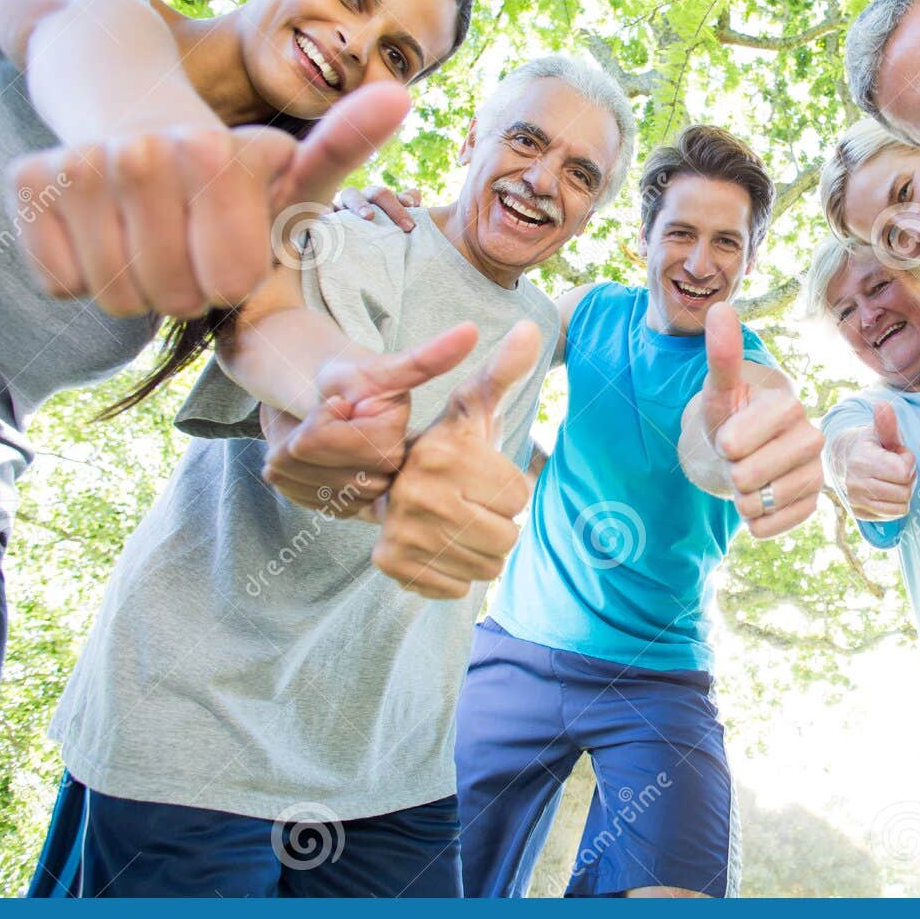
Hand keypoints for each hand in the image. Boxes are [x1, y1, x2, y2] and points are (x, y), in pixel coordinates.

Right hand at [13, 82, 410, 317]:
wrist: (131, 115)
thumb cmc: (227, 171)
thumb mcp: (289, 168)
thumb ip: (344, 143)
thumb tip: (402, 94)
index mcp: (216, 154)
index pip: (231, 282)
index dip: (233, 280)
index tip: (232, 244)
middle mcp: (146, 151)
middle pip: (172, 295)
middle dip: (186, 289)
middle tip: (187, 247)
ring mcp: (82, 164)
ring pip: (114, 294)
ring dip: (136, 286)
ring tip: (149, 240)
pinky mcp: (28, 181)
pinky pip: (61, 281)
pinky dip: (81, 276)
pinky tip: (102, 234)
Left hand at [258, 322, 479, 515]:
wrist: (329, 401)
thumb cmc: (356, 381)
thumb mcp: (384, 368)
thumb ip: (427, 358)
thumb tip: (471, 331)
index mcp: (402, 453)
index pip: (344, 442)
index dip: (328, 416)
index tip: (342, 403)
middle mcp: (387, 485)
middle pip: (313, 459)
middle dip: (305, 430)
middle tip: (323, 416)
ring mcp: (356, 503)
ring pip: (293, 473)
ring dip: (289, 446)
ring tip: (312, 432)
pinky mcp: (329, 509)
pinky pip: (284, 486)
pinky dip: (283, 463)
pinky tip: (304, 454)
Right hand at [371, 321, 542, 598]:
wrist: (401, 480)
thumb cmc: (453, 442)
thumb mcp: (477, 404)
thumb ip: (504, 370)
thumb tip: (528, 329)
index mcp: (442, 454)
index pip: (519, 499)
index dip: (511, 490)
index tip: (483, 476)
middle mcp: (415, 494)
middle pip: (507, 538)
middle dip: (501, 523)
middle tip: (475, 504)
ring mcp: (399, 532)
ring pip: (486, 568)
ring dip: (483, 551)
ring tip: (460, 523)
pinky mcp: (391, 565)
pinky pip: (456, 589)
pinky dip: (456, 575)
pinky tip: (440, 547)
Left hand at [700, 303, 824, 537]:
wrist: (743, 450)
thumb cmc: (730, 415)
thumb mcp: (720, 388)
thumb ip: (722, 354)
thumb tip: (719, 308)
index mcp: (789, 405)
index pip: (736, 442)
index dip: (723, 442)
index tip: (730, 432)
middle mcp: (812, 438)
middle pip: (746, 476)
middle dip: (730, 471)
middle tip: (739, 457)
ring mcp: (816, 474)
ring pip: (758, 504)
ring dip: (739, 498)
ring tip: (747, 478)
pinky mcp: (812, 505)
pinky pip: (770, 528)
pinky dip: (754, 522)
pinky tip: (758, 503)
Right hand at [832, 402, 916, 521]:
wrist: (843, 460)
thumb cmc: (869, 444)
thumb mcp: (878, 431)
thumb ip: (886, 422)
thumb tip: (882, 404)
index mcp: (862, 460)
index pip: (903, 472)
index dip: (907, 461)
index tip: (898, 453)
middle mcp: (856, 482)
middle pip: (904, 491)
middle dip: (907, 478)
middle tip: (898, 468)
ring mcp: (856, 500)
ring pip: (900, 506)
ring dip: (903, 493)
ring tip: (893, 479)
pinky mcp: (859, 513)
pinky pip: (892, 516)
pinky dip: (895, 505)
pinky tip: (887, 490)